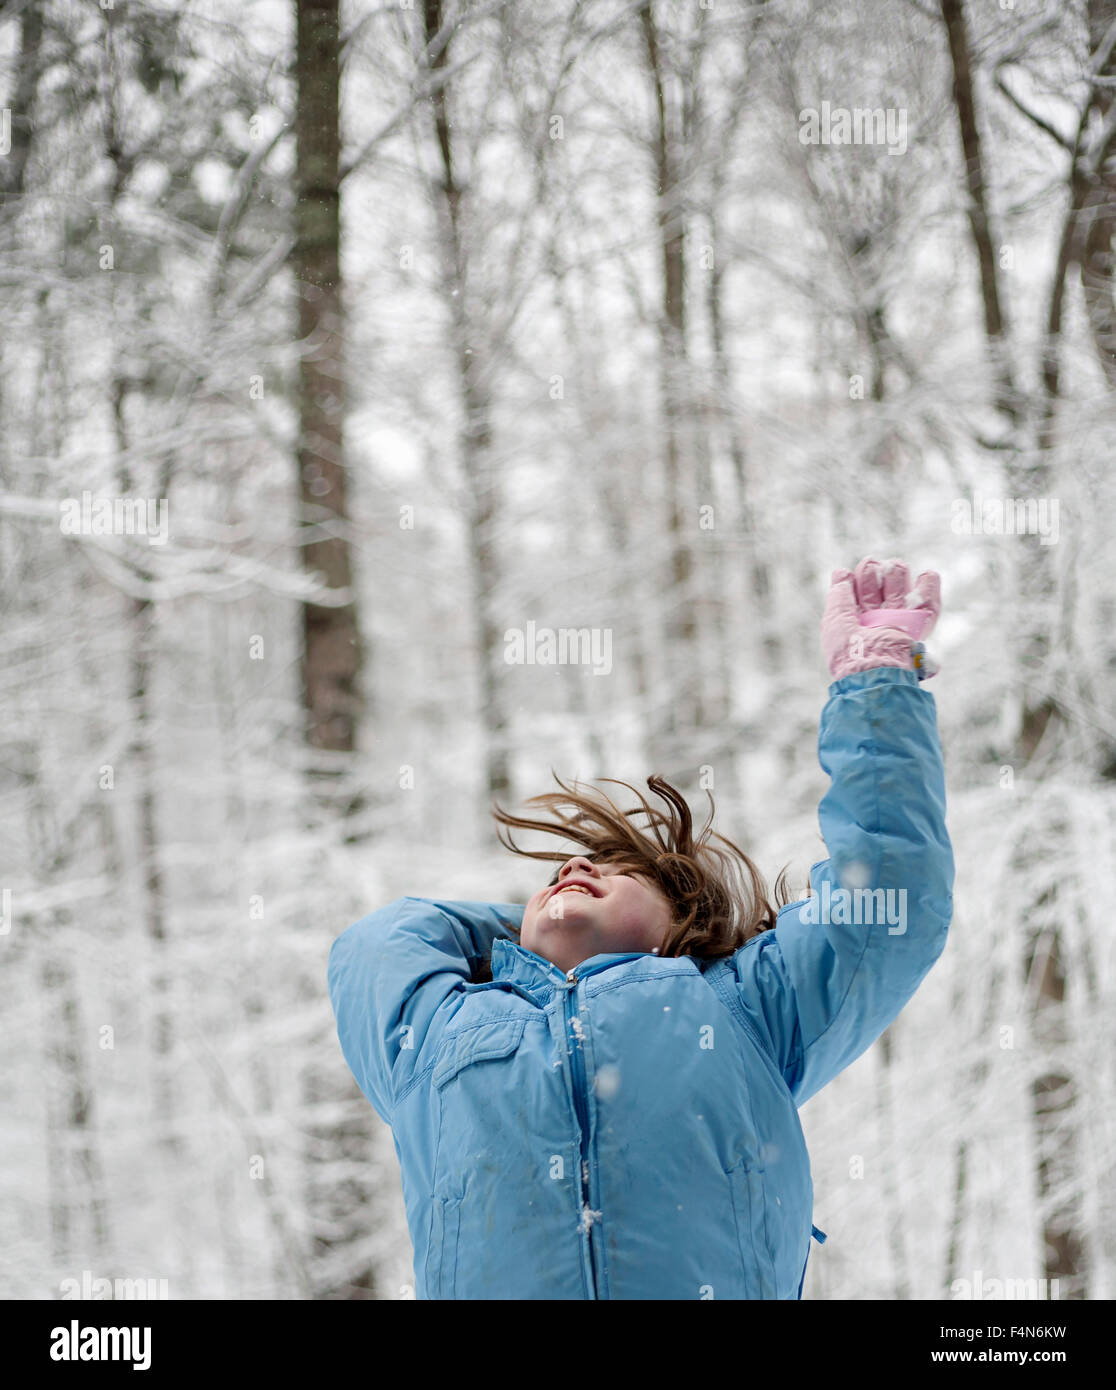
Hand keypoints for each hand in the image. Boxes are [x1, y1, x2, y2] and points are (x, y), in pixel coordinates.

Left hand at [821, 556, 941, 679]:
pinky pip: (929, 608)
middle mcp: (879, 623)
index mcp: (858, 623)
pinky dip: (930, 589)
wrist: (873, 668)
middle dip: (876, 573)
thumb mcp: (835, 620)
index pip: (860, 594)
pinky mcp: (918, 627)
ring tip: (894, 566)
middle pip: (881, 590)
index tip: (849, 573)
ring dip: (898, 575)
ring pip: (902, 592)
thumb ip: (839, 595)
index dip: (856, 580)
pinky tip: (927, 575)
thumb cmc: (849, 649)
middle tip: (872, 564)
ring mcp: (899, 624)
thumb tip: (841, 574)